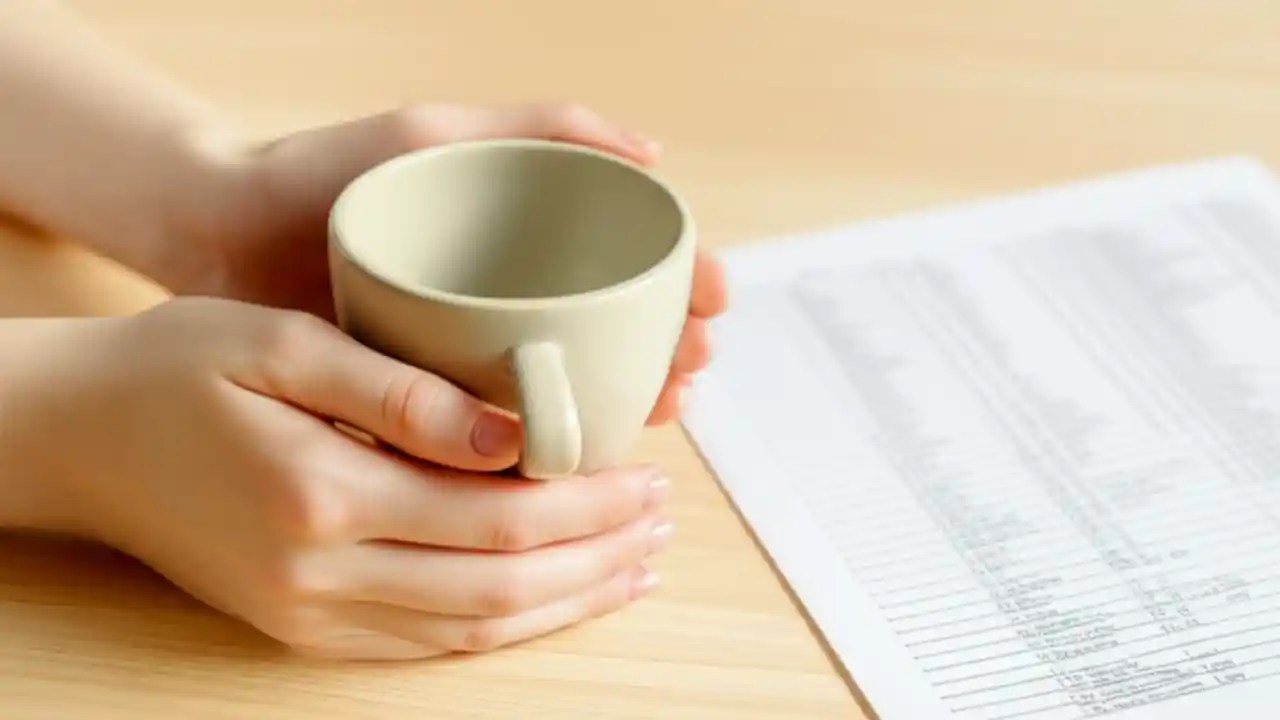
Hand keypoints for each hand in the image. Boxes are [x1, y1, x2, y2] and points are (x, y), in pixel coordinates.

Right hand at [5, 298, 670, 658]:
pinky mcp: (302, 629)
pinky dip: (503, 624)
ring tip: (634, 566)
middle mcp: (320, 574)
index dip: (588, 504)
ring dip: (566, 600)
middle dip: (597, 556)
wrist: (82, 440)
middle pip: (501, 584)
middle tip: (661, 522)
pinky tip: (549, 599)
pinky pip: (425, 644)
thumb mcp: (281, 344)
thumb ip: (398, 390)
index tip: (648, 474)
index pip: (497, 516)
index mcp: (322, 494)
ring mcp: (309, 615)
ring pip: (473, 627)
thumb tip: (508, 431)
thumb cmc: (177, 369)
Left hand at [178, 103, 726, 423]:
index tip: (715, 300)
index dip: (682, 282)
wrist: (216, 237)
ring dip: (630, 400)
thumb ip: (538, 126)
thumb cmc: (323, 172)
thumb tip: (652, 152)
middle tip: (692, 367)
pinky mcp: (430, 401)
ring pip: (574, 385)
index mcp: (518, 240)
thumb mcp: (435, 137)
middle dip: (669, 350)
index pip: (624, 263)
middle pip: (615, 330)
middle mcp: (507, 299)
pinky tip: (583, 452)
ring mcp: (472, 353)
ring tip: (662, 410)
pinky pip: (506, 428)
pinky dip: (552, 444)